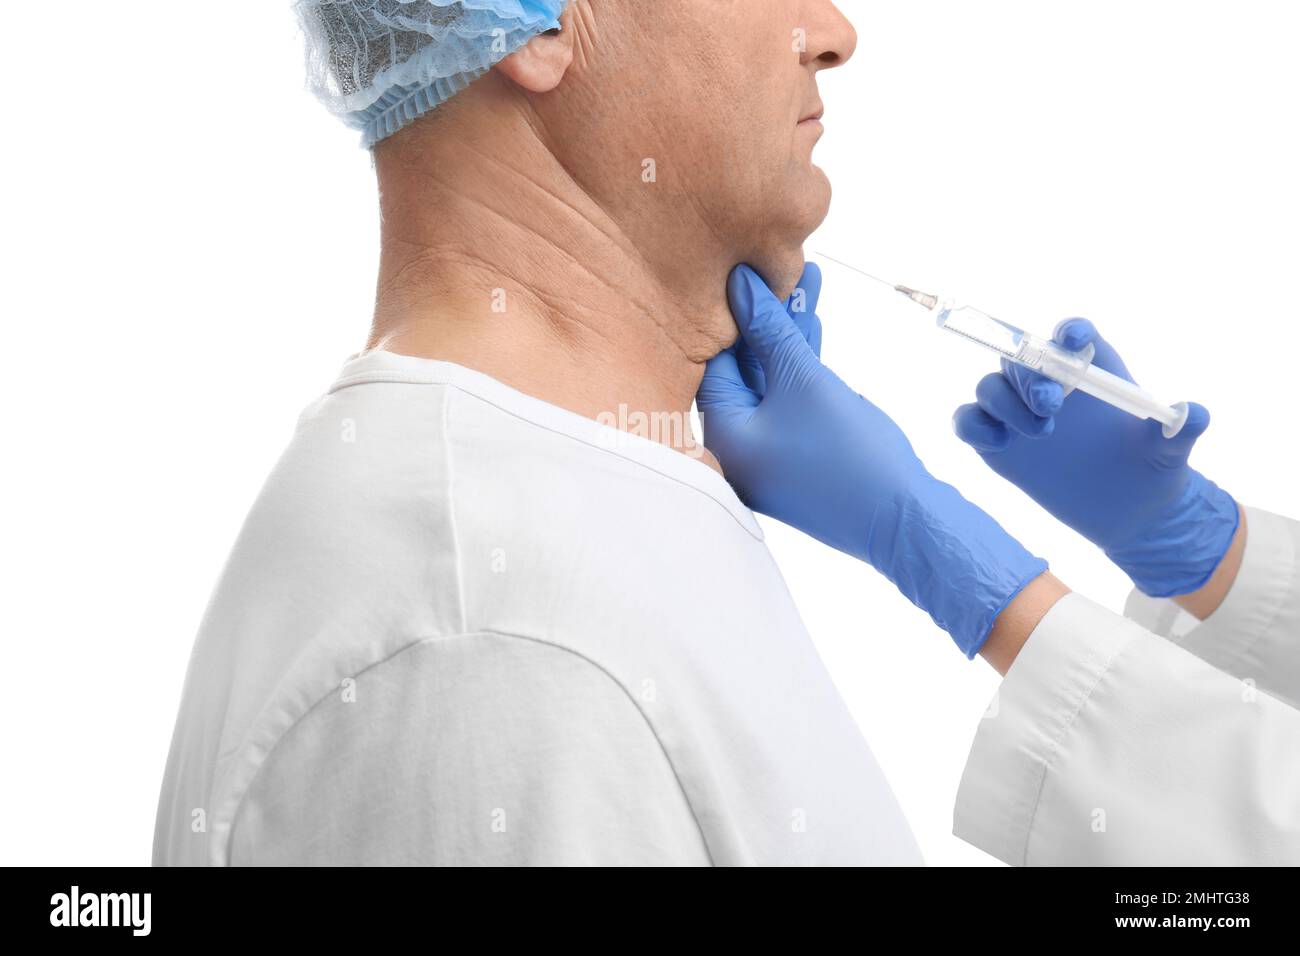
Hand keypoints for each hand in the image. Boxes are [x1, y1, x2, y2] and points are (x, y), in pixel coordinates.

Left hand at [699, 264, 1047, 656]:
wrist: (906, 521)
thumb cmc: (850, 454)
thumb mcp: (805, 379)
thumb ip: (770, 330)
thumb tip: (741, 285)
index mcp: (722, 438)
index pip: (713, 361)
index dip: (731, 311)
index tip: (746, 268)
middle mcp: (735, 451)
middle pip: (742, 368)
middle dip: (767, 316)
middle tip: (784, 266)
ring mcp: (767, 457)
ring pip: (771, 381)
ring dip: (789, 335)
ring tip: (810, 279)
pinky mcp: (797, 458)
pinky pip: (790, 401)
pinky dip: (802, 367)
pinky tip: (815, 323)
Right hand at [953, 319, 1237, 596]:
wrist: (1127, 512)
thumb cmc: (1152, 471)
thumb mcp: (1170, 453)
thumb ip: (1179, 431)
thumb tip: (1195, 414)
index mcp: (1093, 370)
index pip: (1072, 336)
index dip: (1068, 333)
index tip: (1075, 344)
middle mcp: (1052, 384)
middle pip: (1022, 357)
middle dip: (1030, 375)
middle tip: (1051, 405)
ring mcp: (1019, 412)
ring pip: (990, 387)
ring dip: (1006, 402)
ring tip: (1039, 433)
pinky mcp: (997, 442)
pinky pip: (968, 422)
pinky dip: (972, 426)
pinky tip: (999, 445)